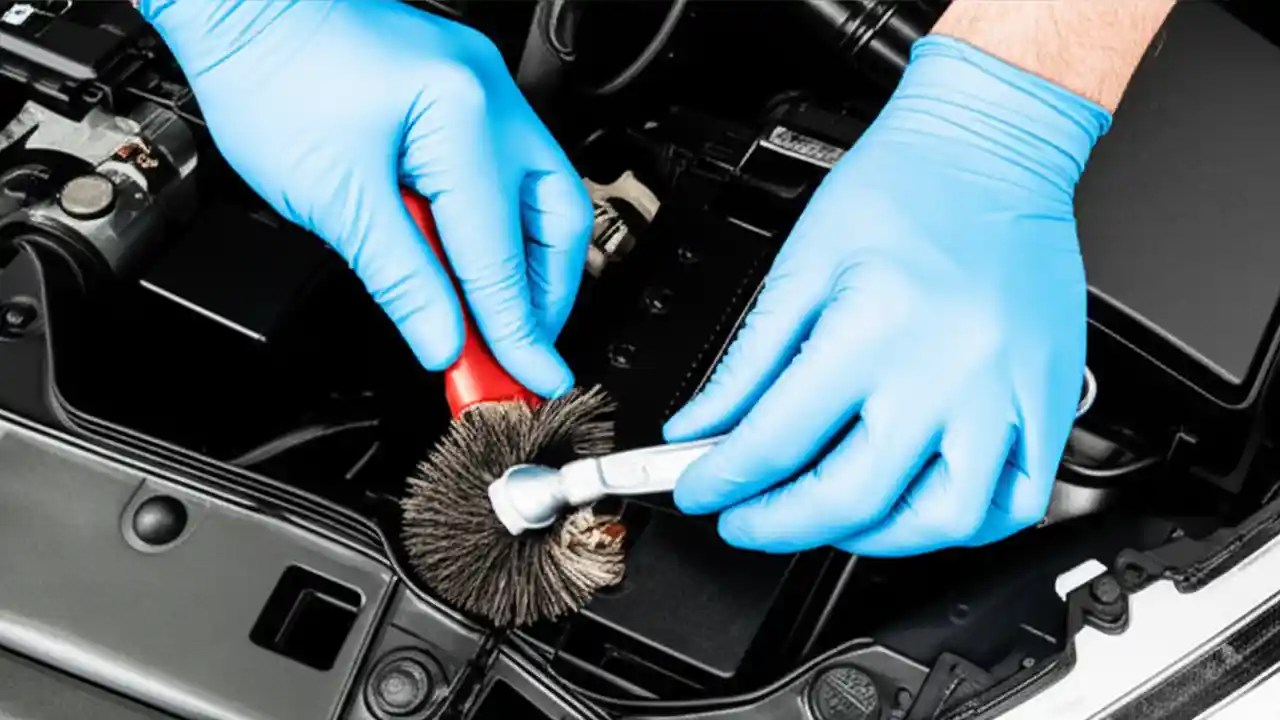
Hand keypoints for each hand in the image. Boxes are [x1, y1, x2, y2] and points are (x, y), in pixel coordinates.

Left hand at [138, 0, 591, 395]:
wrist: (242, 12)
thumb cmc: (270, 75)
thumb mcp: (335, 198)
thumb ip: (402, 279)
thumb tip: (443, 339)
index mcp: (462, 117)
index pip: (500, 254)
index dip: (513, 329)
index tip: (528, 376)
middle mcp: (490, 96)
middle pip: (556, 219)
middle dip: (544, 295)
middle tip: (522, 349)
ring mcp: (484, 90)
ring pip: (542, 195)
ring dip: (527, 264)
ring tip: (500, 317)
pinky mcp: (465, 95)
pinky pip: (506, 171)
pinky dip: (497, 226)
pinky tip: (472, 262)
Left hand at [663, 36, 1111, 555]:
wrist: (991, 146)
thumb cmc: (904, 189)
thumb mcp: (801, 267)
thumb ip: (747, 362)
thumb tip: (700, 426)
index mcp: (873, 330)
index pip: (775, 441)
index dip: (723, 481)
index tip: (704, 492)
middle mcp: (945, 371)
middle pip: (852, 497)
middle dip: (779, 524)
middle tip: (749, 519)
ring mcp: (1006, 392)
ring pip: (942, 519)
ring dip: (875, 536)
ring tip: (836, 517)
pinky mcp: (1048, 398)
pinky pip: (1016, 499)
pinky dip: (964, 522)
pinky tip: (923, 504)